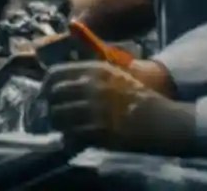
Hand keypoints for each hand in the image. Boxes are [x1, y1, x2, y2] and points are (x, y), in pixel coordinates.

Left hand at [44, 60, 193, 154]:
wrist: (160, 119)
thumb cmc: (138, 96)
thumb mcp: (114, 75)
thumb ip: (88, 74)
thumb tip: (61, 81)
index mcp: (95, 70)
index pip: (55, 73)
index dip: (46, 85)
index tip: (46, 93)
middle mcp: (91, 87)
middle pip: (54, 95)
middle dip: (51, 105)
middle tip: (53, 113)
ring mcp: (94, 109)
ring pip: (59, 115)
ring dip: (57, 122)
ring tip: (62, 126)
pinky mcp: (98, 131)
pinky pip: (71, 133)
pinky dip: (69, 136)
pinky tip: (74, 136)